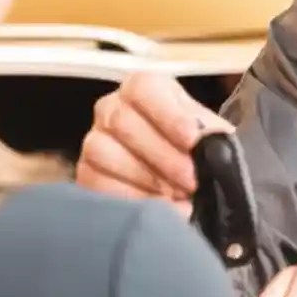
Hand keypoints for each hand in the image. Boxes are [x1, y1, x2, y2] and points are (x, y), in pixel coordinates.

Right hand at [76, 72, 232, 218]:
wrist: (184, 175)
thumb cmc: (196, 146)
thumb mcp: (208, 130)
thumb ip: (210, 130)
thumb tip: (210, 142)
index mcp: (142, 88)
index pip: (144, 88)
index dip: (169, 114)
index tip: (194, 140)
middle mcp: (111, 108)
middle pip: (122, 122)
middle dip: (163, 156)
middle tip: (193, 180)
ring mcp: (94, 141)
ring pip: (104, 152)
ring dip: (147, 179)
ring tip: (179, 196)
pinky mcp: (86, 175)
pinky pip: (96, 184)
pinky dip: (131, 199)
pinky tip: (161, 208)